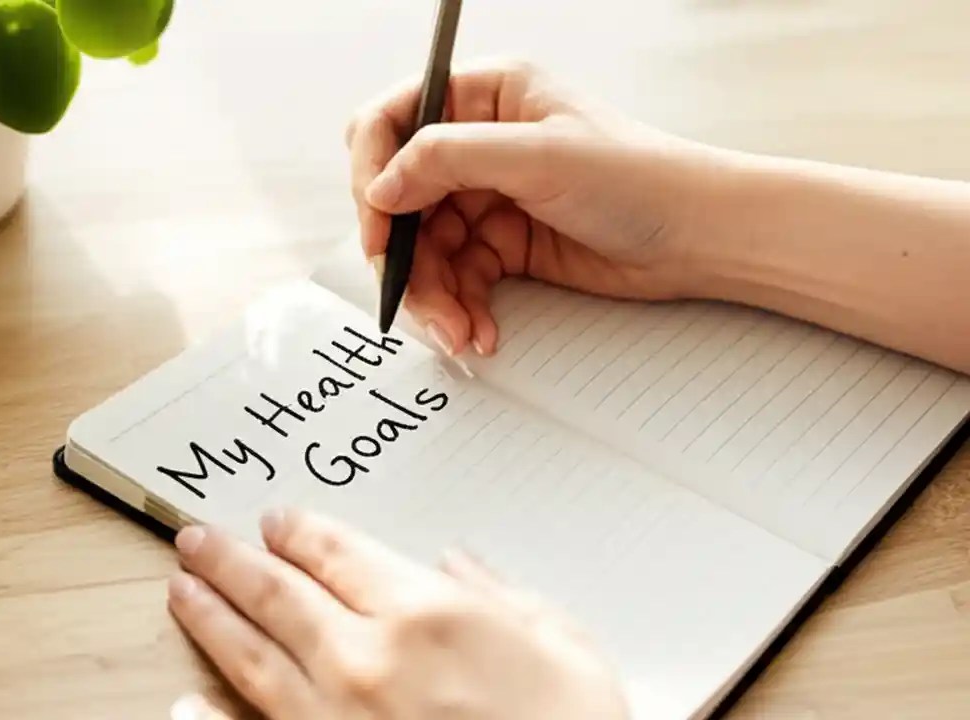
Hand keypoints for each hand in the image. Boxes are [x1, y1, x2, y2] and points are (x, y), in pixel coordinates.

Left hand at [165, 508, 628, 719]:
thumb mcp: (566, 648)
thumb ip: (505, 596)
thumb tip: (461, 564)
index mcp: (427, 613)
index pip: (337, 551)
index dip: (299, 530)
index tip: (277, 522)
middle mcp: (367, 659)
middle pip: (278, 591)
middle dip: (233, 559)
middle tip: (200, 539)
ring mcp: (334, 719)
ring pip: (251, 654)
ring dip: (209, 615)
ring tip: (182, 588)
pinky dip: (211, 718)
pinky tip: (184, 704)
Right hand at [348, 58, 721, 356]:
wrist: (699, 237)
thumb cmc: (640, 176)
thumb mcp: (538, 156)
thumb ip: (448, 159)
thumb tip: (380, 186)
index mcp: (483, 95)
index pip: (392, 122)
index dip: (375, 174)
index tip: (379, 224)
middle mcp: (478, 142)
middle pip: (401, 198)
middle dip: (403, 253)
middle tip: (409, 293)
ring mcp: (488, 196)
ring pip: (425, 248)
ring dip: (434, 295)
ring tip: (458, 328)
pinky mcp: (503, 244)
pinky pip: (458, 278)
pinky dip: (461, 307)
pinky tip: (479, 330)